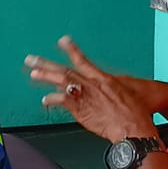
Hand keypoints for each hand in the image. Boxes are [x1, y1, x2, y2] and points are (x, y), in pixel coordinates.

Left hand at [24, 36, 159, 143]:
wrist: (134, 127)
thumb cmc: (135, 114)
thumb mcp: (127, 94)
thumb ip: (113, 90)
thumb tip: (111, 88)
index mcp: (103, 79)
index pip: (83, 61)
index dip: (72, 50)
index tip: (63, 41)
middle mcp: (92, 85)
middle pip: (65, 71)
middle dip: (46, 64)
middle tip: (32, 59)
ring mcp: (85, 96)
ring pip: (61, 82)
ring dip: (46, 76)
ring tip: (33, 73)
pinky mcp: (81, 109)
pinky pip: (63, 101)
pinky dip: (53, 99)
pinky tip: (45, 100)